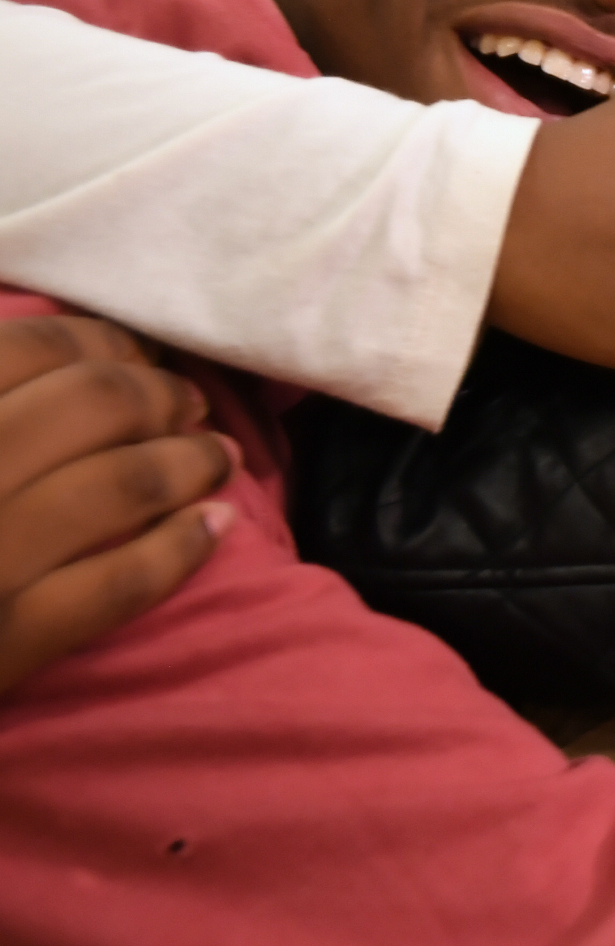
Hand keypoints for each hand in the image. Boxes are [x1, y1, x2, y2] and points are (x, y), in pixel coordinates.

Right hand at [0, 317, 236, 695]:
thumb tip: (45, 349)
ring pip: (121, 485)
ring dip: (190, 460)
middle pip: (93, 405)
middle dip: (159, 395)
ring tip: (220, 456)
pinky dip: (179, 548)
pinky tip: (216, 524)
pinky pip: (116, 586)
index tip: (136, 352)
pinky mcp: (3, 644)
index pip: (28, 350)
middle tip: (190, 401)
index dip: (103, 343)